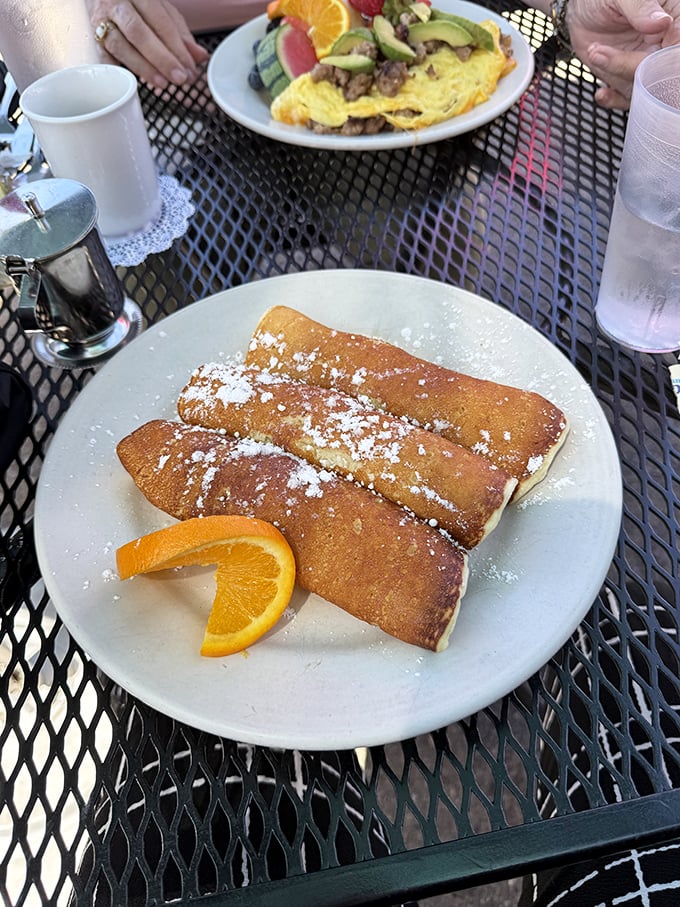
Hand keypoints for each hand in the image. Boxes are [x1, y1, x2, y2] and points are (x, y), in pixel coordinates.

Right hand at [86, 0, 209, 89]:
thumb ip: (181, 35)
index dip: (176, 48)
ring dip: (144, 68)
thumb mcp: (162, 13)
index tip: (190, 68)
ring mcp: (102, 21)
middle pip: (138, 33)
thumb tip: (200, 57)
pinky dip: (120, 73)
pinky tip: (135, 84)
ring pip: (120, 46)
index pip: (160, 22)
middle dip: (162, 59)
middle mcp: (117, 4)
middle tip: (179, 78)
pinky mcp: (93, 40)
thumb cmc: (137, 7)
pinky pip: (104, 59)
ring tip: (162, 83)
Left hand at [566, 0, 679, 108]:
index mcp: (673, 18)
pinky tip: (602, 92)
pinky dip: (614, 100)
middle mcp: (663, 43)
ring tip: (595, 54)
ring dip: (618, 79)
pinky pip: (629, 98)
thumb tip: (661, 22)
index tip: (640, 43)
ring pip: (646, 87)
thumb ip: (641, 8)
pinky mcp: (629, 78)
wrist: (582, 11)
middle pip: (662, 70)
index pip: (676, 45)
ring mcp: (646, 63)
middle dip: (632, 68)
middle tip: (601, 53)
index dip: (662, 54)